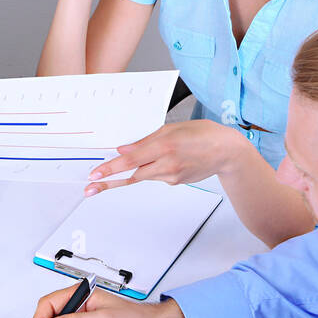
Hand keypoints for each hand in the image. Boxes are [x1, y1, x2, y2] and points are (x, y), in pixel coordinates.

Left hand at [85, 120, 243, 195]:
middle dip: (109, 181)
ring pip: (144, 175)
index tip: (95, 175)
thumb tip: (123, 150)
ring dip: (135, 172)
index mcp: (164, 146)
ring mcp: (172, 176)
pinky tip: (173, 159)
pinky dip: (155, 169)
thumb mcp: (172, 129)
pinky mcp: (176, 182)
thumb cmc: (203, 134)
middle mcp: (167, 164)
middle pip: (132, 174)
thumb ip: (145, 141)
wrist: (227, 151)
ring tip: (131, 170)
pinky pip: (157, 176)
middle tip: (90, 189)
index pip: (130, 160)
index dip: (110, 168)